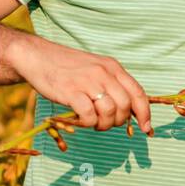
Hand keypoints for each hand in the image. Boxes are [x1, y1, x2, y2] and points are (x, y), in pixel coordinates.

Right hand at [8, 44, 152, 134]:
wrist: (38, 56)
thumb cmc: (68, 68)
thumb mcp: (96, 70)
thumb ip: (113, 86)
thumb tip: (132, 112)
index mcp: (113, 67)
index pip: (138, 93)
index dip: (145, 113)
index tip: (146, 128)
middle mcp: (103, 73)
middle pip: (125, 106)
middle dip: (120, 121)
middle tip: (107, 123)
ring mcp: (87, 81)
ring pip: (110, 112)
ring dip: (105, 124)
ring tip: (95, 123)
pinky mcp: (71, 91)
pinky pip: (89, 115)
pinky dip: (88, 123)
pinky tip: (82, 120)